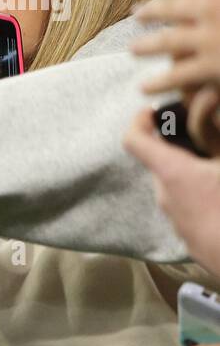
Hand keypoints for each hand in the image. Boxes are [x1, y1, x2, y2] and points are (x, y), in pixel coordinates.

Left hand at [123, 107, 219, 276]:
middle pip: (161, 161)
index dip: (139, 120)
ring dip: (194, 172)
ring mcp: (176, 218)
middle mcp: (166, 195)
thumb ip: (216, 138)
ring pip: (177, 185)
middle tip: (208, 138)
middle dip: (180, 146)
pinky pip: (189, 205)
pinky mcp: (189, 235)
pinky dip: (201, 194)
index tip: (154, 111)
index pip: (134, 139)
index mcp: (173, 172)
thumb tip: (210, 112)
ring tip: (218, 167)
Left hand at [133, 0, 219, 118]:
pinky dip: (158, 82)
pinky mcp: (212, 66)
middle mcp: (213, 7)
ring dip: (146, 45)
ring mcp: (210, 38)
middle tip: (138, 13)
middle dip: (151, 10)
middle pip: (169, 5)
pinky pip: (177, 75)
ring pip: (166, 41)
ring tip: (134, 48)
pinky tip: (144, 87)